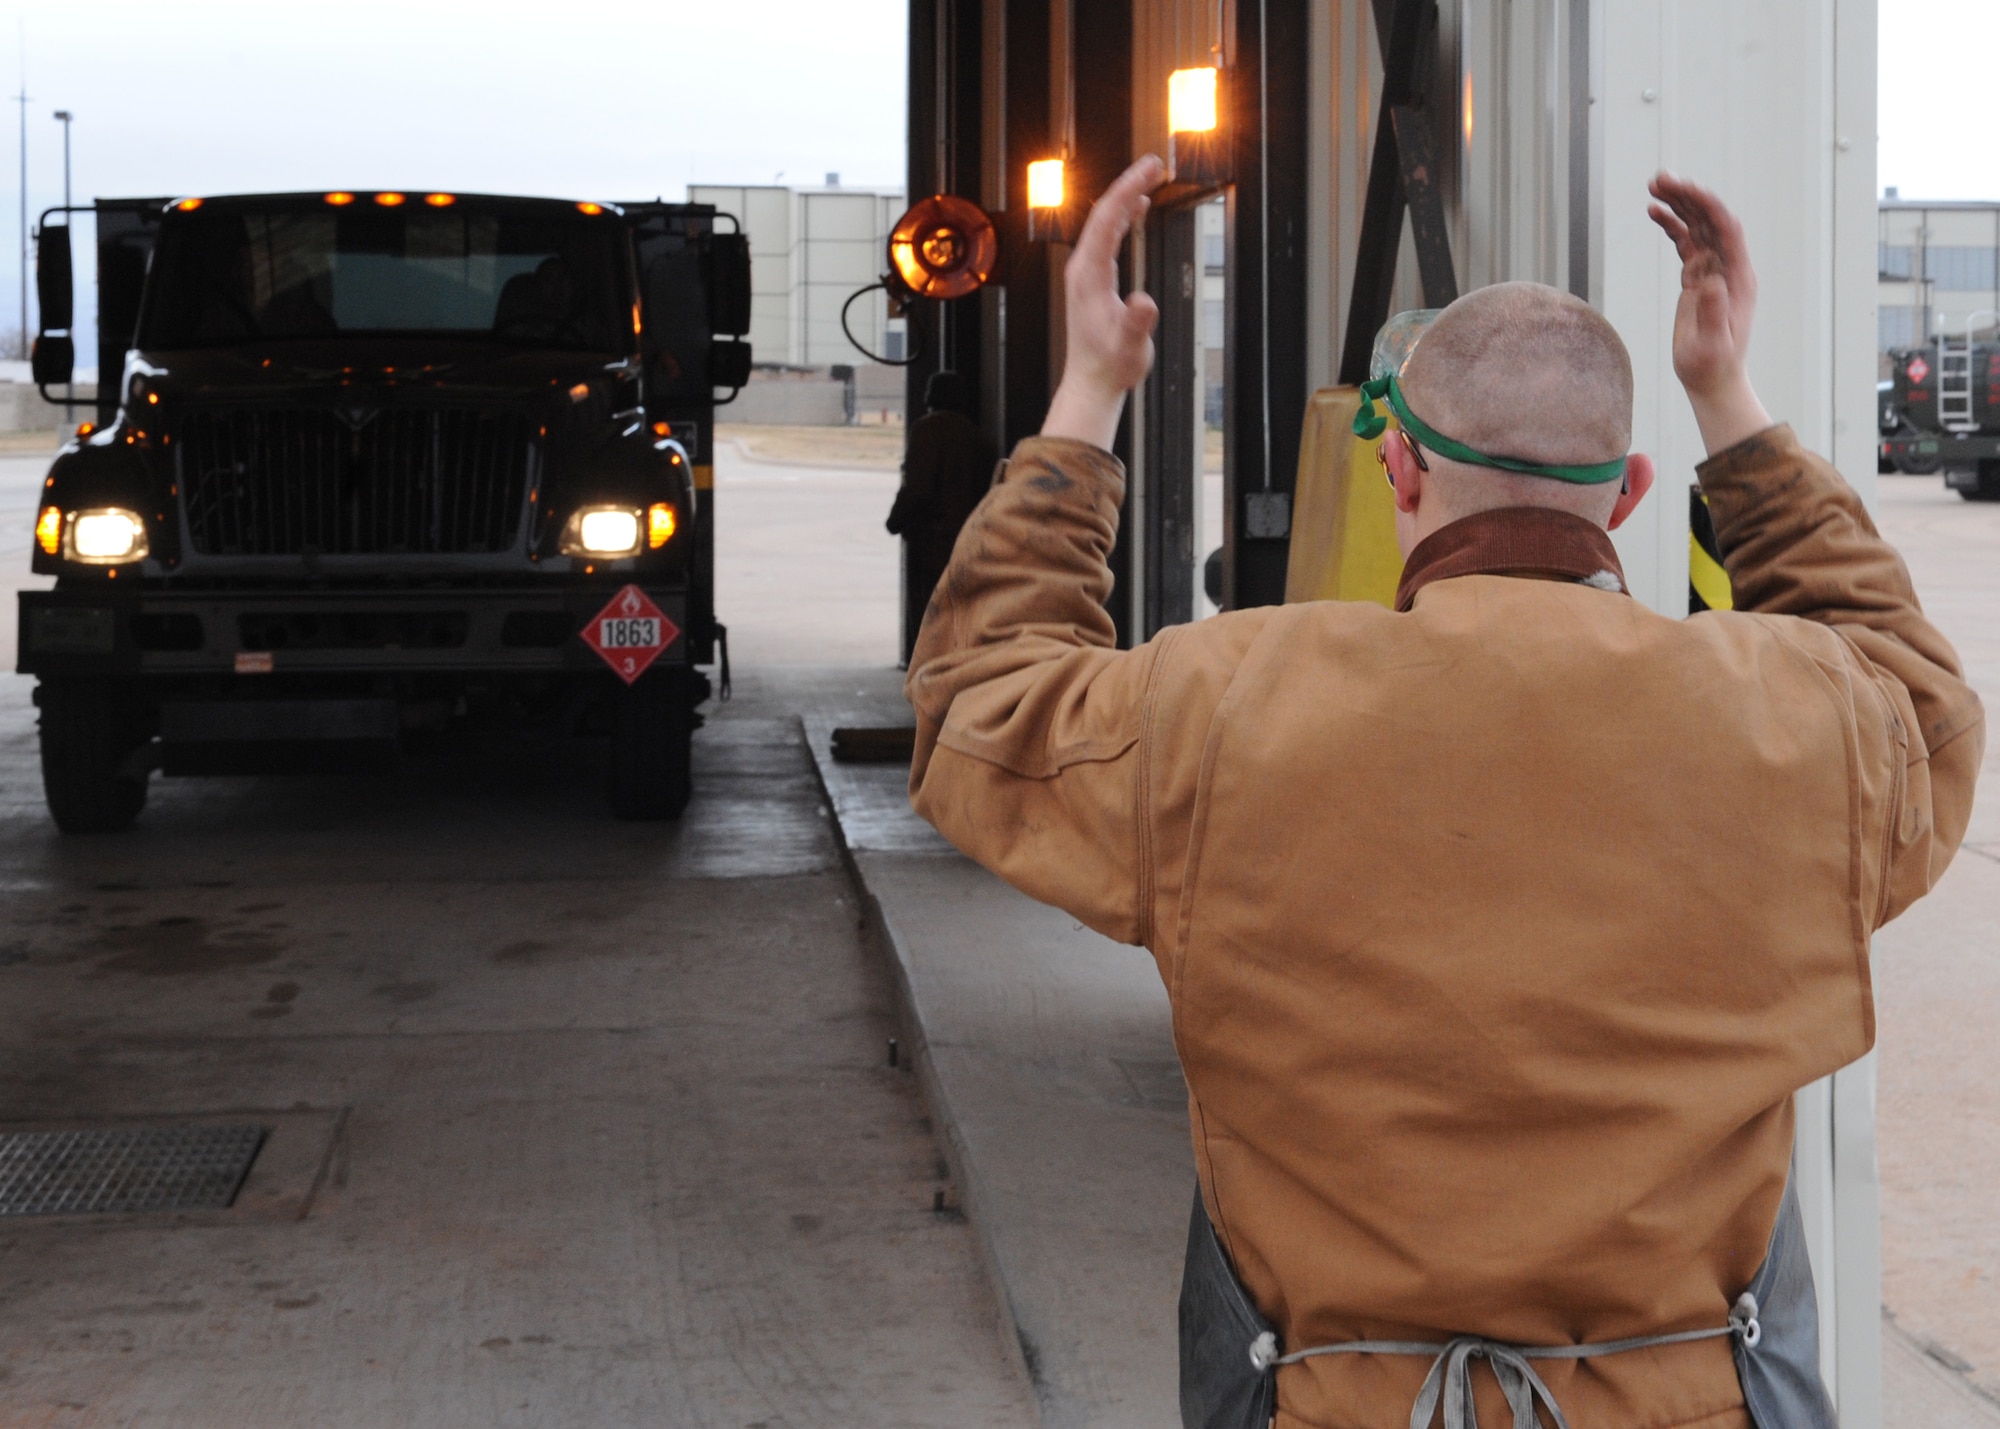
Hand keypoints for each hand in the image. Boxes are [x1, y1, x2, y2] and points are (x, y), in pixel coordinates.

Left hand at [1041, 155, 1165, 449]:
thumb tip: (1143, 302)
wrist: (1092, 383)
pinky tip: (1136, 210)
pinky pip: (1105, 237)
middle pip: (1103, 213)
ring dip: (1126, 198)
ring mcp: (1085, 273)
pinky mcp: (1091, 280)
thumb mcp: (1130, 346)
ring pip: (1103, 223)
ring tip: (1150, 177)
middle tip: (1155, 163)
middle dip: (1129, 184)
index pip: (1108, 219)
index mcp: (1089, 274)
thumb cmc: (1111, 366)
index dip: (1129, 189)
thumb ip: (1136, 324)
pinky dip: (1122, 218)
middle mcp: (1082, 268)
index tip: (1150, 170)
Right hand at [1647, 172, 1771, 454]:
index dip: (1707, 206)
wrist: (1712, 379)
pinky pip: (1685, 243)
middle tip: (1660, 178)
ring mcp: (1713, 271)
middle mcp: (1729, 267)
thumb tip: (1711, 280)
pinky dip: (1671, 225)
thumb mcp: (1713, 343)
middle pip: (1710, 220)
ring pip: (1697, 227)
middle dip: (1688, 196)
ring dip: (1678, 204)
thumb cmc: (1713, 366)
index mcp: (1738, 277)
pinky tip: (1653, 211)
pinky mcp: (1697, 278)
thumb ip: (1714, 311)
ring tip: (1654, 187)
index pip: (1725, 229)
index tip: (1684, 189)